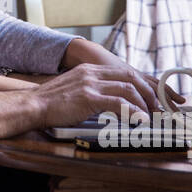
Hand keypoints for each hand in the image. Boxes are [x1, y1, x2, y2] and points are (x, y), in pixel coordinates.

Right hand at [32, 61, 181, 127]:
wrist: (33, 105)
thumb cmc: (52, 103)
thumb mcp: (76, 90)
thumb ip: (94, 92)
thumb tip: (112, 104)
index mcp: (91, 70)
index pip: (125, 72)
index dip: (143, 85)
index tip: (154, 97)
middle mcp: (93, 73)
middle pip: (131, 77)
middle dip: (149, 93)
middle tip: (158, 108)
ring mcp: (91, 83)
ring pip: (128, 89)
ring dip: (144, 104)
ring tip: (150, 116)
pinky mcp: (88, 97)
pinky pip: (118, 103)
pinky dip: (132, 112)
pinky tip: (138, 120)